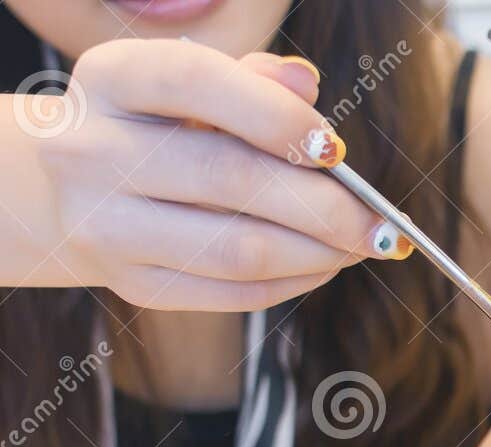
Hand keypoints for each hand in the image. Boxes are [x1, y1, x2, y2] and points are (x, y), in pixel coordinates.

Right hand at [33, 40, 400, 310]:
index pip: (196, 81)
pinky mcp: (131, 283)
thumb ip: (254, 80)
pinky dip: (294, 282)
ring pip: (239, 248)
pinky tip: (325, 265)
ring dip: (320, 252)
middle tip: (381, 223)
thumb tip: (306, 84)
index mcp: (110, 78)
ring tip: (362, 245)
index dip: (277, 116)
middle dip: (326, 206)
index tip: (336, 152)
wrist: (76, 190)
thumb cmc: (162, 126)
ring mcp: (104, 224)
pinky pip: (232, 292)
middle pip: (231, 178)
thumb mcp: (193, 88)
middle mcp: (91, 149)